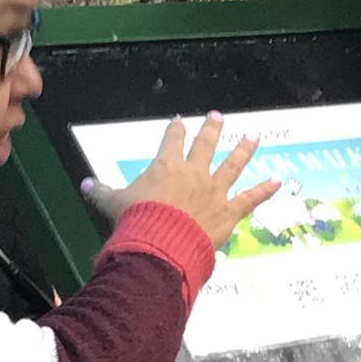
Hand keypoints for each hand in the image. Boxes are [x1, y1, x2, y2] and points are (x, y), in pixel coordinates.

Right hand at [82, 113, 279, 250]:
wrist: (160, 244)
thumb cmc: (136, 221)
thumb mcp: (112, 204)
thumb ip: (101, 191)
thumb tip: (83, 184)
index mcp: (166, 166)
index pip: (171, 141)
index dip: (175, 130)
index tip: (179, 121)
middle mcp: (193, 173)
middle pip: (205, 145)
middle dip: (212, 129)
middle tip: (219, 117)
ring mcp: (214, 190)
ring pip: (233, 165)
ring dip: (244, 150)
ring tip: (254, 136)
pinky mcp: (229, 211)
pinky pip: (250, 199)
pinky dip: (265, 190)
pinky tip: (277, 181)